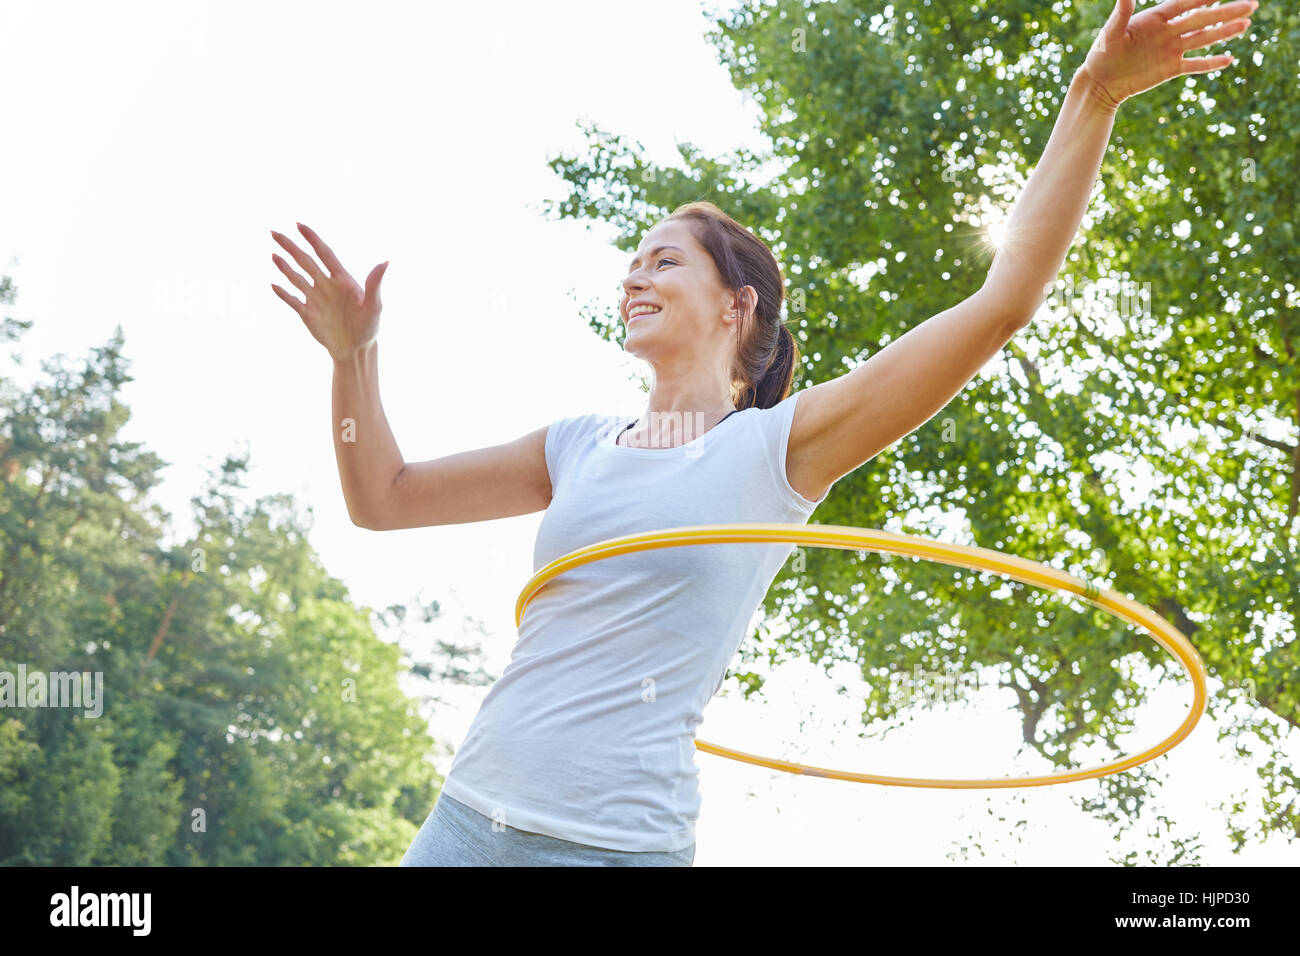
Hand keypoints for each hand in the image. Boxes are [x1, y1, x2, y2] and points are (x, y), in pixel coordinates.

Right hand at [270, 223, 388, 361]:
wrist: (357, 350)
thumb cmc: (369, 327)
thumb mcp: (374, 305)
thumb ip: (374, 283)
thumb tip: (385, 262)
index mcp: (341, 279)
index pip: (324, 253)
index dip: (312, 239)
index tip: (299, 225)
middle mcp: (326, 285)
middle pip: (305, 261)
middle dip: (290, 247)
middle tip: (274, 233)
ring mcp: (315, 298)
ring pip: (296, 278)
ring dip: (284, 267)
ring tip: (274, 255)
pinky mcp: (307, 313)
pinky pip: (292, 300)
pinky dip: (283, 293)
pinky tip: (273, 285)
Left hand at [1078, 0, 1257, 108]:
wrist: (1100, 83)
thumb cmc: (1100, 55)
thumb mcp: (1109, 34)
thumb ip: (1121, 14)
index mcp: (1156, 18)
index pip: (1186, 3)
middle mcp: (1168, 32)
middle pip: (1202, 19)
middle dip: (1226, 12)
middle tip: (1251, 4)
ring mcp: (1171, 50)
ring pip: (1203, 39)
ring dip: (1225, 33)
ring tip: (1247, 24)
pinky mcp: (1170, 69)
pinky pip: (1194, 65)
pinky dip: (1210, 63)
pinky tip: (1229, 59)